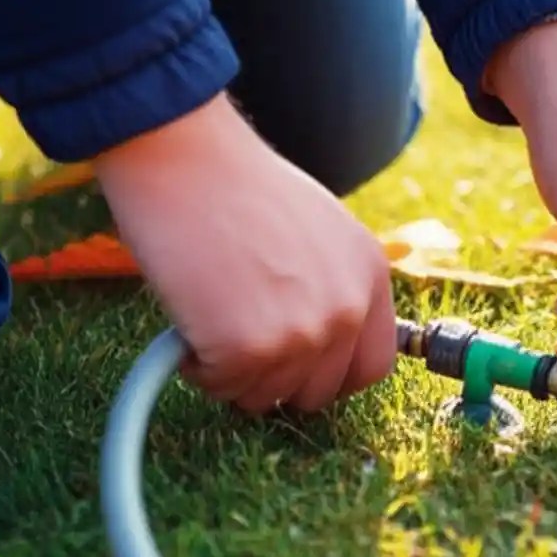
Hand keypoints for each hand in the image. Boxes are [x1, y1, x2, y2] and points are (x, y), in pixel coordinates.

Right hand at [93, 95, 396, 413]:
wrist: (185, 158)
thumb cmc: (238, 186)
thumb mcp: (320, 230)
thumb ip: (333, 285)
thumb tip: (321, 344)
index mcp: (371, 277)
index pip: (371, 367)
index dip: (327, 376)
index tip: (296, 369)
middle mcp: (348, 309)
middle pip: (316, 392)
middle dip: (275, 375)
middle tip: (237, 329)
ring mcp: (303, 334)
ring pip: (264, 397)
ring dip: (232, 367)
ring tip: (212, 306)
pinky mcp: (249, 350)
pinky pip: (220, 388)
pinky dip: (196, 363)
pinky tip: (191, 312)